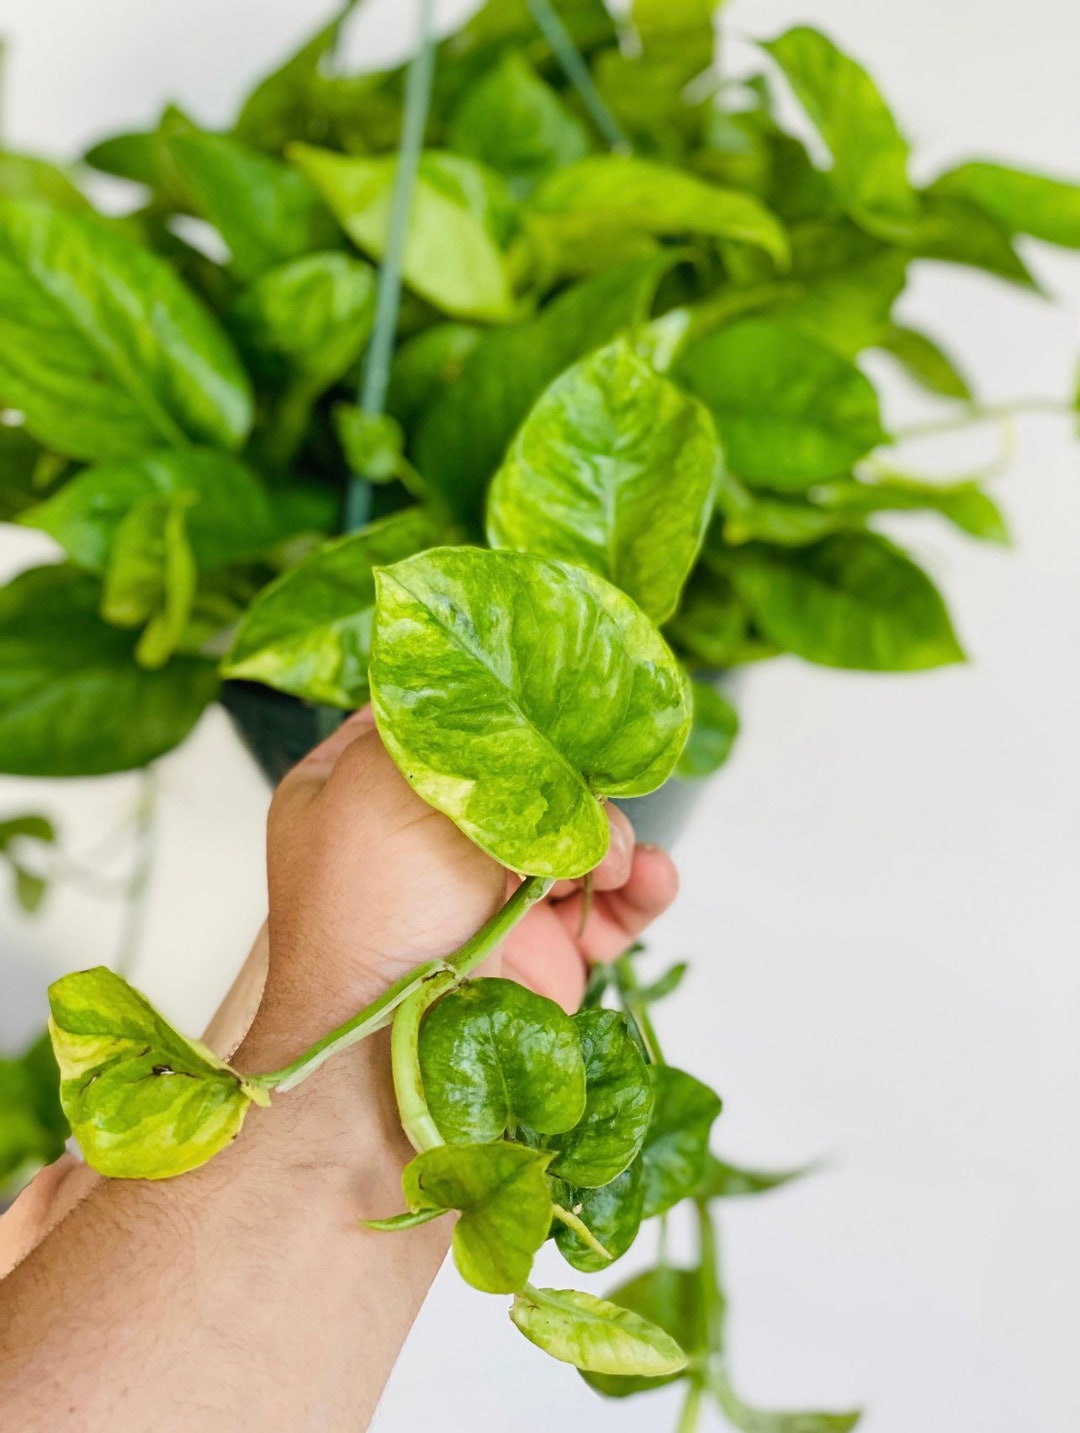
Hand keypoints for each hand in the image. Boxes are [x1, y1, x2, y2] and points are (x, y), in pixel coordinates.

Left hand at [243, 707, 678, 1066]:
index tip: (551, 690)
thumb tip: (509, 697)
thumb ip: (448, 725)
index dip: (497, 701)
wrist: (396, 1062)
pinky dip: (640, 886)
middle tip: (587, 789)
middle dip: (570, 778)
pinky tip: (649, 880)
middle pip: (524, 774)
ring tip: (609, 858)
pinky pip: (609, 904)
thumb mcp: (383, 781)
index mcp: (361, 790)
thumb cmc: (371, 916)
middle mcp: (423, 841)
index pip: (436, 720)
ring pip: (575, 832)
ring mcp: (485, 899)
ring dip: (611, 834)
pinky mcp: (540, 952)